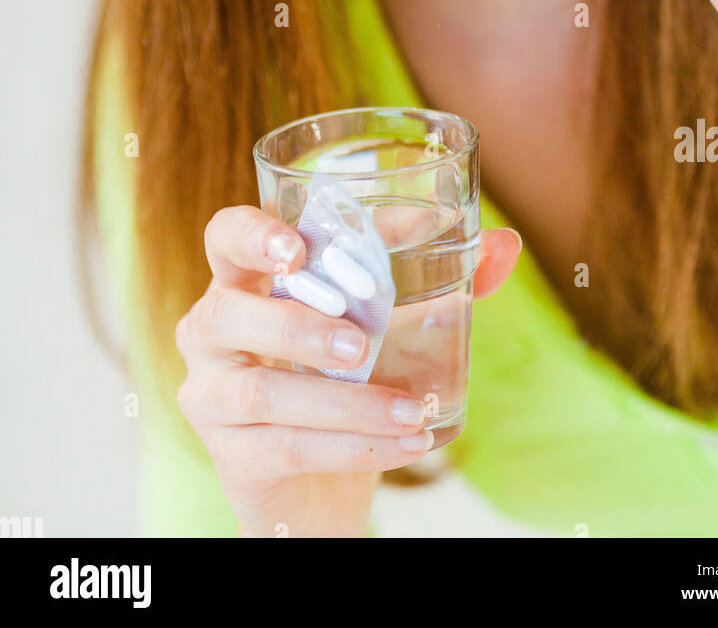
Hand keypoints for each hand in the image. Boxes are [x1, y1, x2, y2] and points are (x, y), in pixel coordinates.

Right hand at [176, 205, 519, 537]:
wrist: (320, 485)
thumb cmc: (346, 378)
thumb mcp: (388, 323)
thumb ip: (442, 280)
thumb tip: (505, 246)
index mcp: (245, 281)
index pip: (226, 238)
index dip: (253, 234)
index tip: (299, 245)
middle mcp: (210, 332)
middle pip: (227, 313)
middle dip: (296, 325)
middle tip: (361, 342)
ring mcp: (212, 396)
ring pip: (264, 390)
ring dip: (345, 401)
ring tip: (410, 410)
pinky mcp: (233, 457)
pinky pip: (287, 447)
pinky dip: (353, 445)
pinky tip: (405, 444)